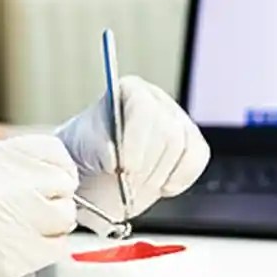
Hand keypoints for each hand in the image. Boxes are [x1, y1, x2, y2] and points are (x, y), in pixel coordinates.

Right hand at [0, 135, 78, 276]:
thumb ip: (6, 168)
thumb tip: (48, 171)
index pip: (51, 151)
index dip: (57, 167)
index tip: (53, 180)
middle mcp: (0, 185)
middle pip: (62, 183)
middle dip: (54, 199)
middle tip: (36, 211)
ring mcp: (9, 221)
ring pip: (64, 217)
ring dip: (52, 228)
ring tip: (23, 233)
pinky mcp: (15, 257)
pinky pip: (56, 248)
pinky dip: (45, 252)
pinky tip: (19, 251)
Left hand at [54, 75, 209, 234]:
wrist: (95, 174)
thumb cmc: (83, 156)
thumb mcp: (78, 148)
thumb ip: (96, 147)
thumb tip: (114, 157)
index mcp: (128, 90)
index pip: (143, 108)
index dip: (136, 141)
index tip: (123, 168)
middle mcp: (156, 99)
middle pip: (168, 131)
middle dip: (146, 164)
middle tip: (126, 181)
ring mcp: (177, 120)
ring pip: (185, 147)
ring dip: (159, 174)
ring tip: (135, 183)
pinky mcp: (191, 143)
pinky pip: (198, 157)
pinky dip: (181, 177)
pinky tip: (162, 186)